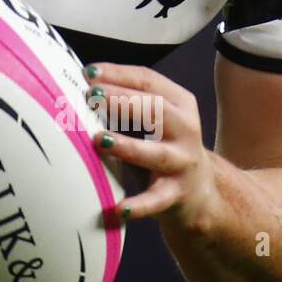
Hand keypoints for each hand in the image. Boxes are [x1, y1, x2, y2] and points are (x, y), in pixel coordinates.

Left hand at [84, 63, 218, 228]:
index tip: (88, 72)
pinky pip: (156, 200)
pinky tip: (118, 209)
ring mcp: (183, 163)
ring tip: (99, 140)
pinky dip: (138, 206)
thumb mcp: (152, 118)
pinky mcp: (176, 194)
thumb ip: (125, 100)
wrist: (198, 192)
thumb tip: (83, 83)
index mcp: (180, 104)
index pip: (149, 81)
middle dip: (122, 101)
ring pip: (155, 154)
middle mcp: (186, 130)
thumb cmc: (162, 144)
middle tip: (92, 97)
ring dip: (127, 146)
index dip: (118, 75)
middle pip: (155, 110)